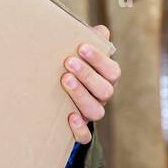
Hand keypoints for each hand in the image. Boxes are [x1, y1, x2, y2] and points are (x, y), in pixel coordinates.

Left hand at [61, 24, 120, 143]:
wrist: (55, 97)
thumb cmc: (70, 68)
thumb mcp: (78, 54)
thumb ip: (89, 40)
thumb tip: (100, 30)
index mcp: (106, 78)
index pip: (112, 70)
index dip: (99, 59)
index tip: (81, 46)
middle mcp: (102, 97)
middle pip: (105, 89)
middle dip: (87, 74)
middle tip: (68, 61)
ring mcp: (91, 114)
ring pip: (96, 111)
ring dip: (81, 95)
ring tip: (65, 80)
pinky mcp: (78, 131)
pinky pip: (85, 136)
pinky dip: (79, 129)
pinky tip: (69, 116)